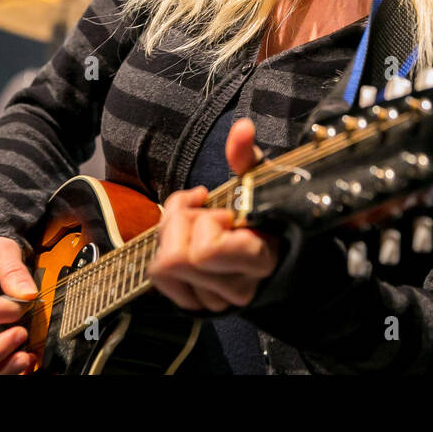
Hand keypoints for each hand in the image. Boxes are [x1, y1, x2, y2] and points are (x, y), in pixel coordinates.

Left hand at [147, 117, 281, 312]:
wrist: (272, 250)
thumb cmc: (263, 212)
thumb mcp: (257, 180)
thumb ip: (247, 155)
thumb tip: (242, 127)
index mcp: (258, 258)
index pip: (205, 251)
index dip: (204, 223)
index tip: (224, 212)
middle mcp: (239, 288)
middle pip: (175, 258)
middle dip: (184, 227)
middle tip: (207, 216)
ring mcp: (216, 301)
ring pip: (163, 268)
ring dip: (175, 239)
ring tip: (200, 229)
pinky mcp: (196, 304)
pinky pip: (159, 279)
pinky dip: (166, 254)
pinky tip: (189, 243)